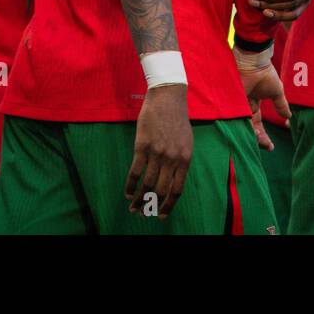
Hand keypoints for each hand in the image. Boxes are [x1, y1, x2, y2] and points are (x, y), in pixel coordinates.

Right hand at [126, 84, 192, 218]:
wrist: (168, 97)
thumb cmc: (177, 119)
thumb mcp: (186, 141)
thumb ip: (181, 161)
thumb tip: (173, 181)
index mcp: (185, 159)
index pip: (177, 190)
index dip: (168, 206)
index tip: (161, 215)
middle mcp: (172, 158)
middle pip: (161, 190)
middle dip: (152, 206)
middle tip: (144, 214)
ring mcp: (157, 153)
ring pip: (147, 184)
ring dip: (139, 200)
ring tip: (134, 208)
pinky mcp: (142, 146)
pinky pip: (135, 172)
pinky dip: (130, 185)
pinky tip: (127, 193)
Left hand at [236, 50, 290, 148]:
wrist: (255, 62)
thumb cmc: (265, 74)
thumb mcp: (276, 92)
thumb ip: (281, 105)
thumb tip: (289, 117)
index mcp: (253, 104)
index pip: (257, 124)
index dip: (263, 136)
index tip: (271, 146)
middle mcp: (244, 107)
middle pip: (250, 128)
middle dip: (259, 139)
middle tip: (268, 146)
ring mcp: (238, 106)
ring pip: (244, 126)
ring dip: (254, 135)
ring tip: (262, 140)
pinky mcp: (233, 104)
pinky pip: (238, 119)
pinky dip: (246, 127)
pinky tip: (254, 133)